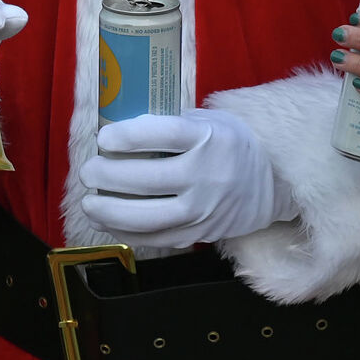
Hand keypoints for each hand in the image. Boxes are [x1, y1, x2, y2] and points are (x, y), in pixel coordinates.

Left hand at [78, 108, 297, 248]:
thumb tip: (117, 130)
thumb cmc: (229, 143)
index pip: (163, 135)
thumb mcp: (208, 120)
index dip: (128, 137)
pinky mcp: (198, 234)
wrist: (271, 183)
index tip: (103, 138)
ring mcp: (203, 210)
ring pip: (147, 216)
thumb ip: (169, 125)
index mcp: (208, 137)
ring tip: (89, 202)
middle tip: (87, 172)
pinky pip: (155, 238)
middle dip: (107, 177)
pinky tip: (106, 222)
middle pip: (147, 179)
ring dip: (109, 211)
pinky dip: (125, 232)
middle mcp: (206, 175)